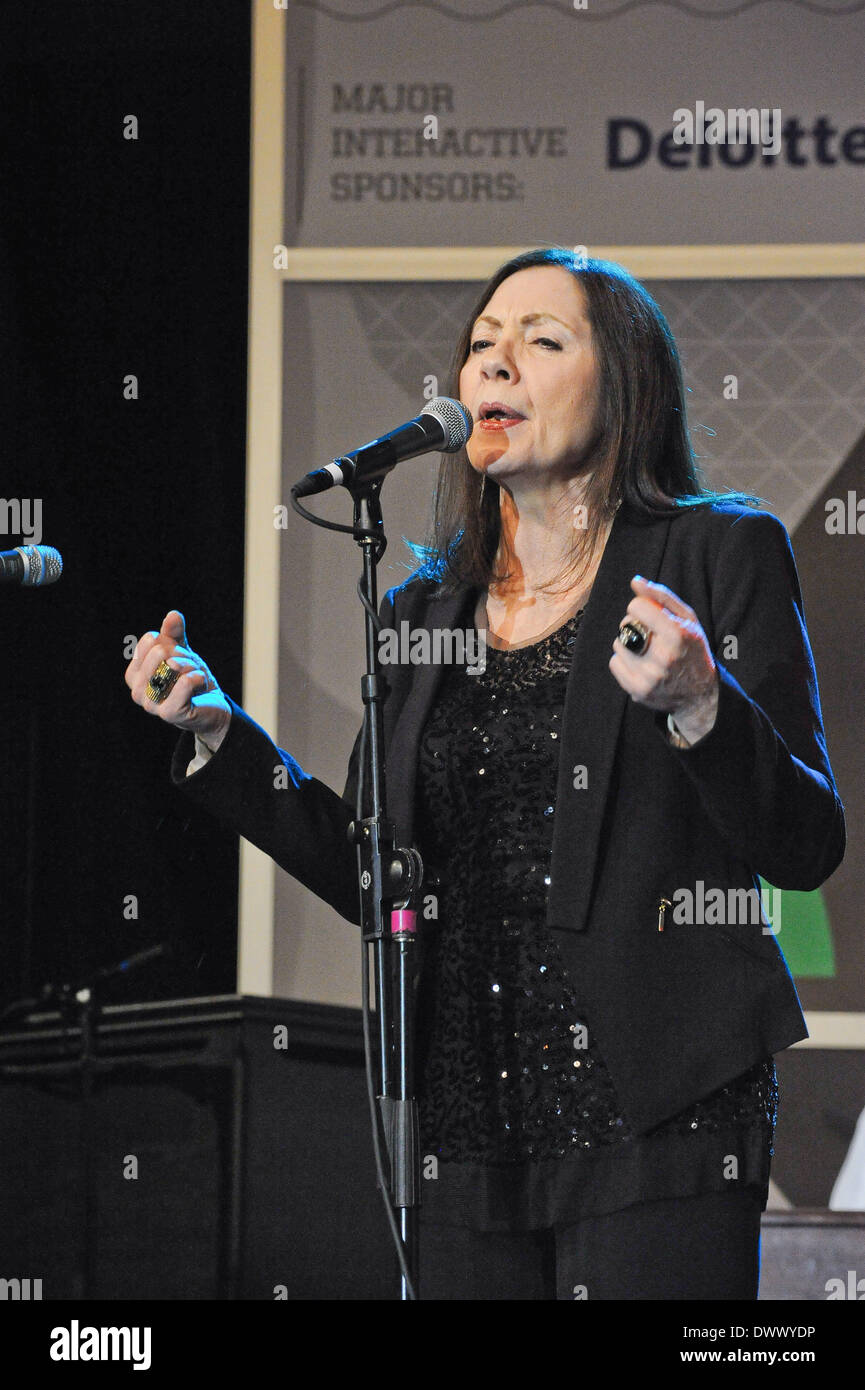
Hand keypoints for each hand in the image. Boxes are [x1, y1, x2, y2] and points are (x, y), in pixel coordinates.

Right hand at [125, 610, 231, 749]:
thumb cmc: (191, 681)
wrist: (212, 708)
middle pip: (160, 652)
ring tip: (195, 678)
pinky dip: (198, 678)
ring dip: (191, 667)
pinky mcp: (170, 713)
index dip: (171, 644)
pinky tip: (200, 685)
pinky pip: (185, 683)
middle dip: (183, 656)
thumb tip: (173, 614)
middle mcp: (137, 691)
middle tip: (189, 670)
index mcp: (134, 675)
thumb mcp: (181, 654)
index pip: (150, 641)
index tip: (178, 659)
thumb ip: (174, 635)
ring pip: (172, 666)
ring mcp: (151, 705)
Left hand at [609, 577, 718, 740]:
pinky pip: (614, 663)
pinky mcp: (638, 690)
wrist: (700, 694)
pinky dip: (623, 661)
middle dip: (634, 625)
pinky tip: (641, 665)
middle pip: (625, 625)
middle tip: (651, 635)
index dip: (641, 608)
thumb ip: (662, 597)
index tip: (650, 615)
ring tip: (646, 651)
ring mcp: (650, 676)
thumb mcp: (688, 619)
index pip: (636, 607)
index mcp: (678, 634)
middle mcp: (664, 657)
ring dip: (628, 644)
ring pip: (617, 644)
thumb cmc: (692, 649)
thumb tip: (635, 581)